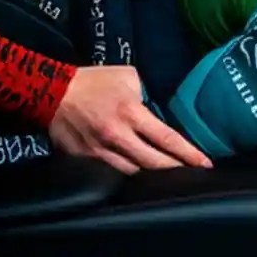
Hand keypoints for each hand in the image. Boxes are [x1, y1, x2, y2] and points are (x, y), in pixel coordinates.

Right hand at [48, 65, 213, 174]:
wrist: (50, 91)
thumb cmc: (92, 81)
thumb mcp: (127, 77)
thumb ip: (145, 94)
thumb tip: (155, 110)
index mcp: (130, 112)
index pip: (167, 138)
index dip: (189, 154)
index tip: (205, 163)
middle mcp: (118, 136)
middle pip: (155, 164)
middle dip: (177, 171)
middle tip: (193, 176)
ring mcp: (101, 152)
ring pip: (135, 174)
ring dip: (152, 177)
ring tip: (168, 179)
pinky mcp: (86, 160)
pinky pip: (112, 174)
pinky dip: (128, 174)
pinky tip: (138, 177)